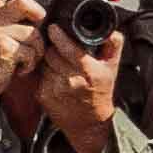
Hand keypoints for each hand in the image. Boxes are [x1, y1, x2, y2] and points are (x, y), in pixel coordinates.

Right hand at [0, 0, 44, 108]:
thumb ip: (8, 19)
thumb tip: (37, 11)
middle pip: (22, 3)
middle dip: (38, 12)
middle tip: (39, 22)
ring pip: (33, 33)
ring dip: (37, 50)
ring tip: (26, 59)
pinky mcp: (4, 49)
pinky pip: (31, 52)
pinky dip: (31, 64)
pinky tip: (20, 69)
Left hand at [34, 18, 120, 152]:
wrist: (89, 123)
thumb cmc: (101, 92)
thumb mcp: (112, 69)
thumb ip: (113, 46)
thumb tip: (111, 31)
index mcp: (90, 73)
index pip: (69, 49)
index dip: (59, 36)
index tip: (53, 28)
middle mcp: (72, 81)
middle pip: (52, 53)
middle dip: (54, 48)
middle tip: (60, 50)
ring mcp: (56, 89)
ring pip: (44, 63)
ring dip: (49, 61)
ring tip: (60, 66)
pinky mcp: (43, 96)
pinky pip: (39, 76)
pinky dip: (45, 73)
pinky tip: (55, 78)